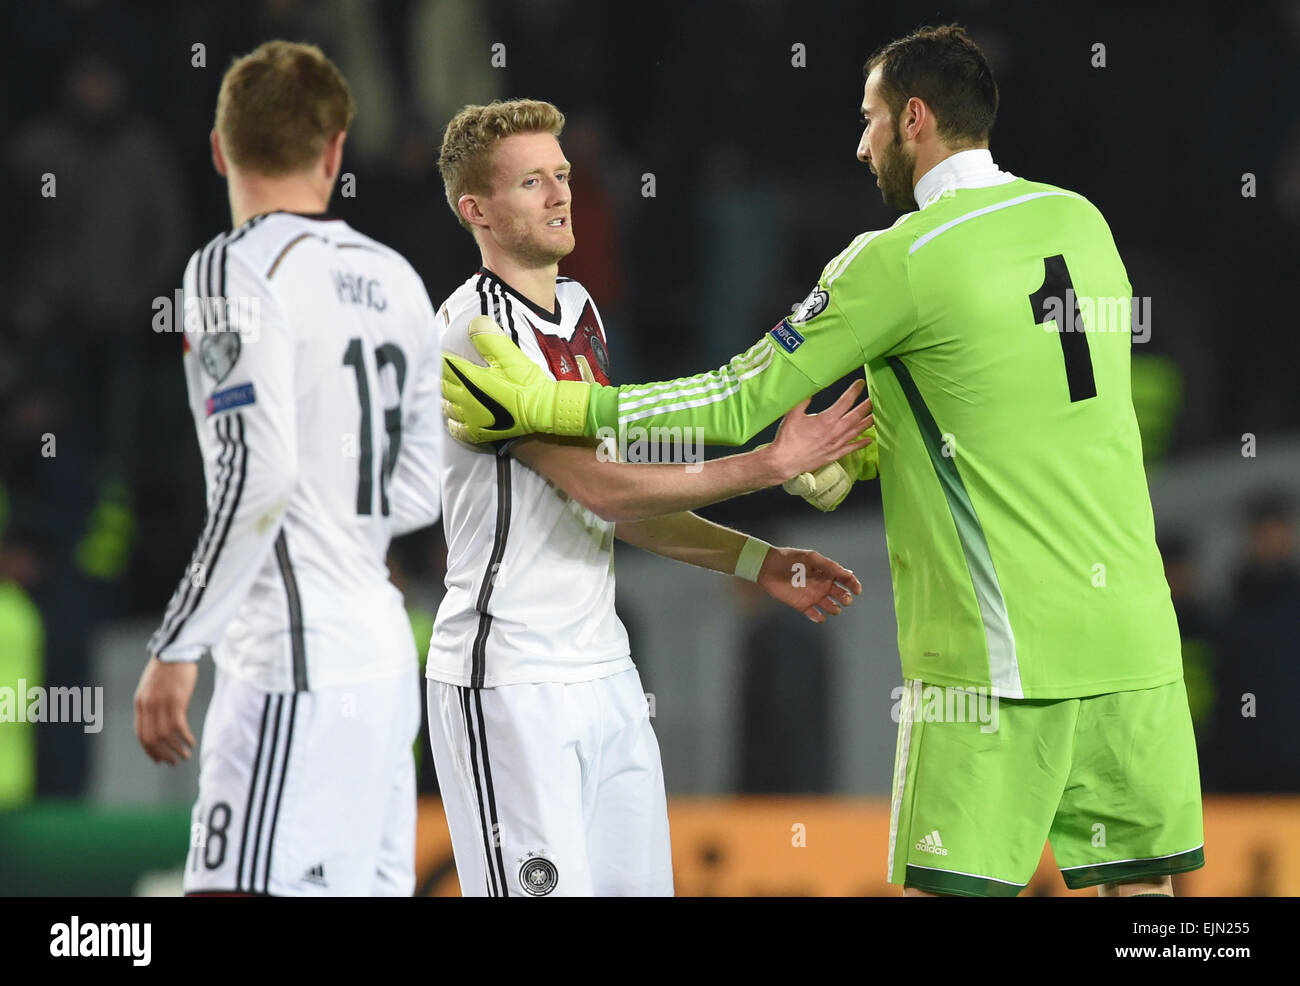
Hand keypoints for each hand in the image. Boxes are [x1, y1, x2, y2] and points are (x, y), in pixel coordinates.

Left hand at [134, 657, 198, 764]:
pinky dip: (184, 738)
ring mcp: (161, 704)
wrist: (175, 651)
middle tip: (173, 762)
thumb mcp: (152, 687)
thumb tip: (158, 721)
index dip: (150, 750)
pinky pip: (178, 726)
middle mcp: (148, 707)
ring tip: (185, 756)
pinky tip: (191, 742)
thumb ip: (152, 704)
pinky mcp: (176, 701)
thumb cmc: (166, 668)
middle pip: (152, 739)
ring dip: (175, 749)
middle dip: (163, 754)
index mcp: (140, 704)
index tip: (159, 759)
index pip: (141, 735)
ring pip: (165, 736)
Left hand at [441, 316, 590, 442]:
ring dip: (444, 397)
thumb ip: (489, 337)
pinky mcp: (477, 432)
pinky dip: (452, 421)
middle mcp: (464, 399)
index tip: (441, 350)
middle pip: (442, 385)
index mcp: (469, 378)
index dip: (442, 356)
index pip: (445, 364)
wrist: (542, 410)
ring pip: (445, 407)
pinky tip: (456, 417)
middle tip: (444, 368)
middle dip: (441, 375)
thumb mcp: (510, 355)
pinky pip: (455, 428)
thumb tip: (474, 323)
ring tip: (448, 390)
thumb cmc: (527, 383)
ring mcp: (469, 418)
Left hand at [756, 546, 861, 622]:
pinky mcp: (803, 606)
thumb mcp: (811, 558)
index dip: (854, 585)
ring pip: (832, 607)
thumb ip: (829, 566)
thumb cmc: (790, 559)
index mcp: (827, 572)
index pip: (846, 580)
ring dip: (835, 608)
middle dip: (846, 598)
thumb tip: (848, 573)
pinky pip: (816, 615)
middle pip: (842, 595)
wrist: (768, 567)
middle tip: (844, 598)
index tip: (857, 590)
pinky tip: (819, 615)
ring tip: (833, 607)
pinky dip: (820, 617)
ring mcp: (813, 596)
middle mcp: (822, 585)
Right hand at [766, 380, 873, 484]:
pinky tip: (869, 440)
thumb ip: (804, 399)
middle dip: (867, 405)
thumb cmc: (787, 438)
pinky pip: (851, 448)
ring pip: (857, 431)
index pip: (845, 401)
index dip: (854, 391)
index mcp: (827, 419)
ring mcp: (836, 444)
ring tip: (877, 415)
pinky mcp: (834, 455)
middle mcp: (835, 432)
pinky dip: (861, 444)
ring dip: (868, 422)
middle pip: (856, 416)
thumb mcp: (793, 413)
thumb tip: (811, 387)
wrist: (784, 461)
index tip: (860, 383)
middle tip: (875, 398)